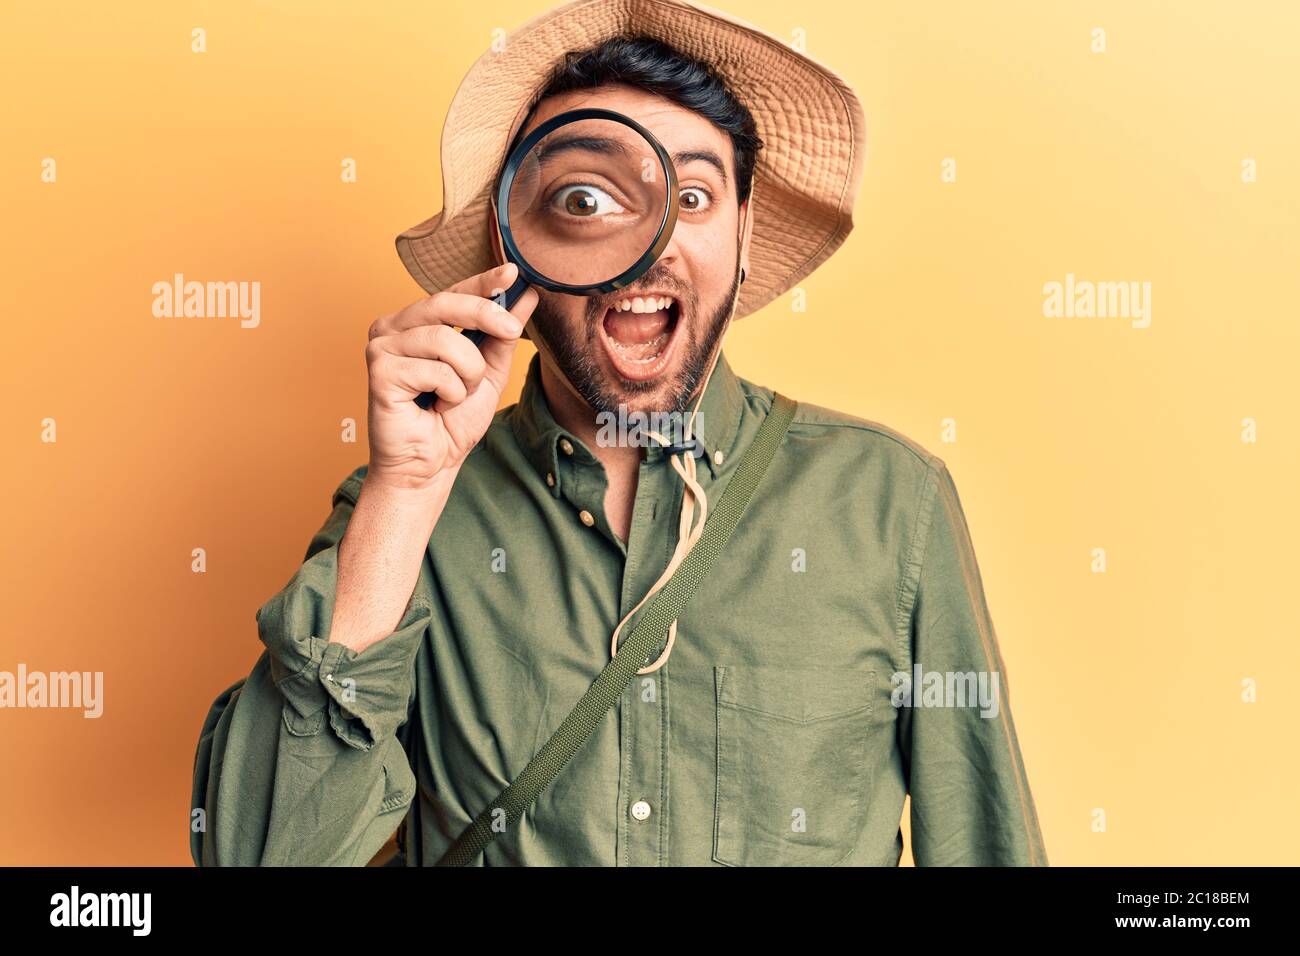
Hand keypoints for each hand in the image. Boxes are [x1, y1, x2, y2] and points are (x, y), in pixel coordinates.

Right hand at [364, 262, 538, 489]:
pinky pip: (436, 370)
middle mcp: (393, 327)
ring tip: (455, 396)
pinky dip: (450, 394)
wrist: (431, 466)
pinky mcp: (379, 371)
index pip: (453, 292)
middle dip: (487, 315)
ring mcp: (382, 346)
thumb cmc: (451, 421)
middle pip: (446, 303)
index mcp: (417, 323)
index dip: (483, 282)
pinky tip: (435, 407)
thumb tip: (526, 295)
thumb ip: (503, 335)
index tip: (513, 273)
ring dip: (468, 375)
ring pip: (447, 340)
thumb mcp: (489, 372)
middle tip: (511, 330)